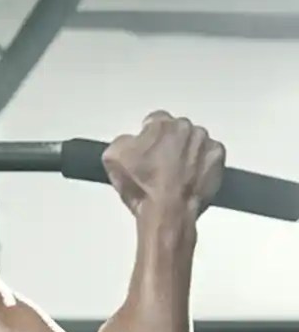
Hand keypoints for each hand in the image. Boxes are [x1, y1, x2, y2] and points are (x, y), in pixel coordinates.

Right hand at [102, 111, 226, 218]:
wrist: (168, 211)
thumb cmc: (144, 187)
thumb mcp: (112, 158)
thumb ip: (122, 141)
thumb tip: (130, 141)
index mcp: (161, 124)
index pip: (154, 120)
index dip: (147, 135)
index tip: (144, 149)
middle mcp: (186, 128)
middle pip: (176, 129)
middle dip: (168, 142)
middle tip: (159, 163)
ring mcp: (205, 143)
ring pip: (194, 141)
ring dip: (185, 151)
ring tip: (175, 172)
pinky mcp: (218, 159)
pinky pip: (209, 155)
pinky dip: (201, 163)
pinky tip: (189, 176)